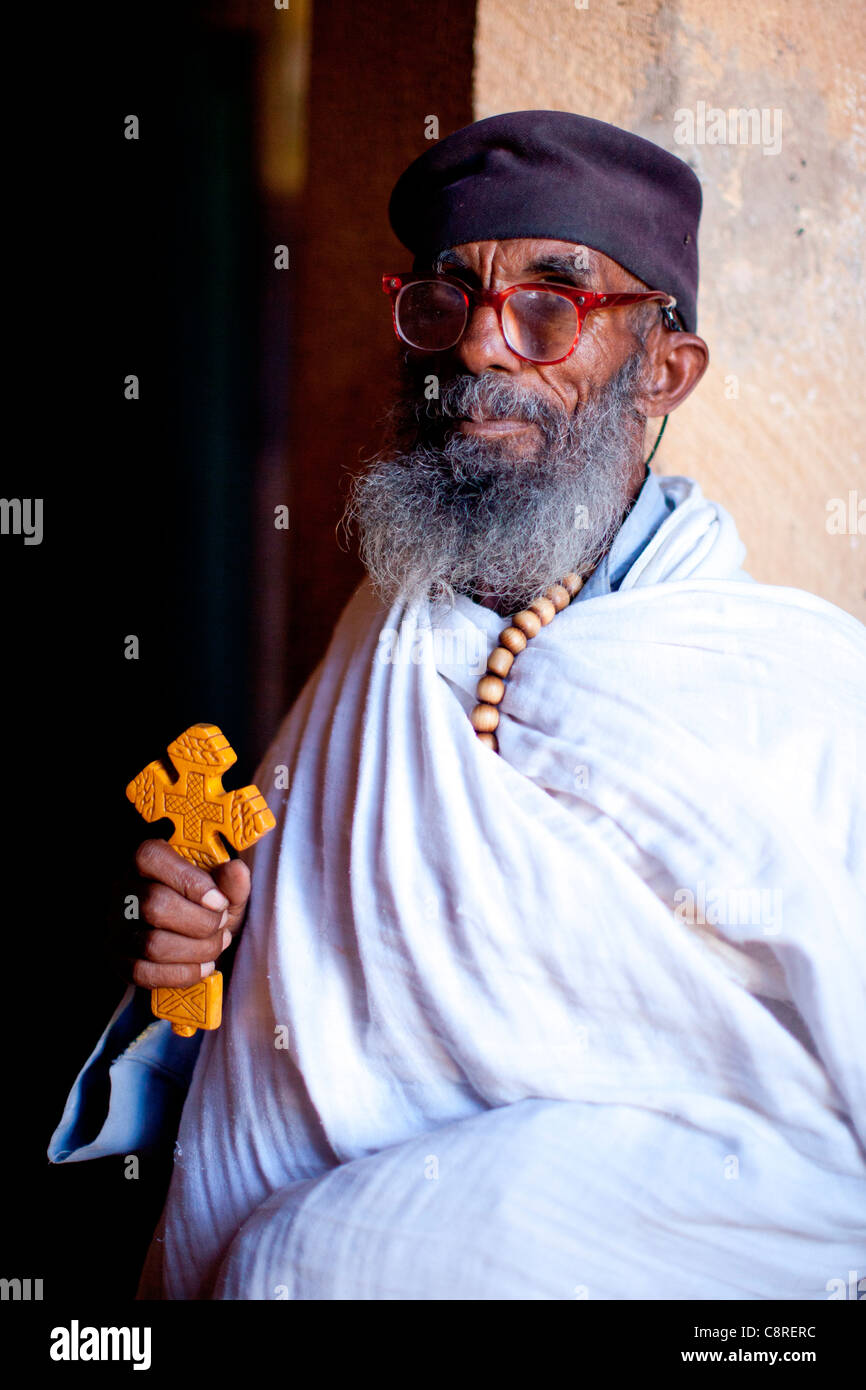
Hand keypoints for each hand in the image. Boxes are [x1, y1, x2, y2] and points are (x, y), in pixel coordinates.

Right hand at [128, 838, 250, 988]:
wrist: (189, 933)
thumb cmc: (204, 903)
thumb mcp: (222, 887)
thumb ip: (230, 880)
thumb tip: (236, 870)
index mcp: (146, 860)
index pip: (152, 858)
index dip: (190, 882)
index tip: (219, 901)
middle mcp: (124, 889)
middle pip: (155, 905)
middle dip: (200, 922)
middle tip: (221, 924)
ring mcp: (116, 926)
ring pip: (152, 944)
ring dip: (196, 950)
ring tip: (217, 944)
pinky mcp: (118, 959)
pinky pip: (145, 973)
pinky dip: (183, 974)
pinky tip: (204, 966)